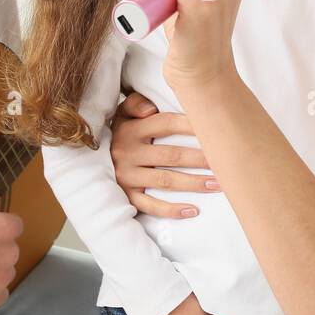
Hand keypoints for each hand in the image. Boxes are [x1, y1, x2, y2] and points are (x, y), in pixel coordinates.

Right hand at [110, 92, 219, 217]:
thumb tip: (151, 109)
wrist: (89, 160)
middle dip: (201, 158)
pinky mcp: (126, 195)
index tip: (216, 128)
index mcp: (131, 129)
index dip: (192, 125)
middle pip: (171, 155)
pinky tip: (193, 211)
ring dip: (194, 183)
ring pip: (165, 181)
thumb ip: (136, 103)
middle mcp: (127, 152)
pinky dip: (171, 210)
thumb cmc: (119, 132)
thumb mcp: (122, 113)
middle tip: (225, 160)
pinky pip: (150, 206)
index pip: (166, 123)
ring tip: (218, 184)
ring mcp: (126, 176)